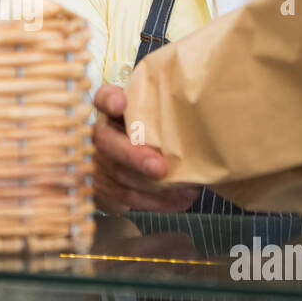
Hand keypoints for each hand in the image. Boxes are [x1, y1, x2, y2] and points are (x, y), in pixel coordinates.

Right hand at [92, 84, 199, 214]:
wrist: (130, 165)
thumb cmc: (152, 134)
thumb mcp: (156, 119)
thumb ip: (168, 117)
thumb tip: (203, 123)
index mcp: (113, 110)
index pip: (103, 98)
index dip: (109, 100)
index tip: (121, 104)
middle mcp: (101, 133)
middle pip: (106, 141)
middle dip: (133, 156)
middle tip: (159, 168)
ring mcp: (98, 162)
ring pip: (118, 174)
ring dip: (151, 185)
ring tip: (183, 188)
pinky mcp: (103, 188)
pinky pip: (127, 197)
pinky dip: (156, 202)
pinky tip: (179, 200)